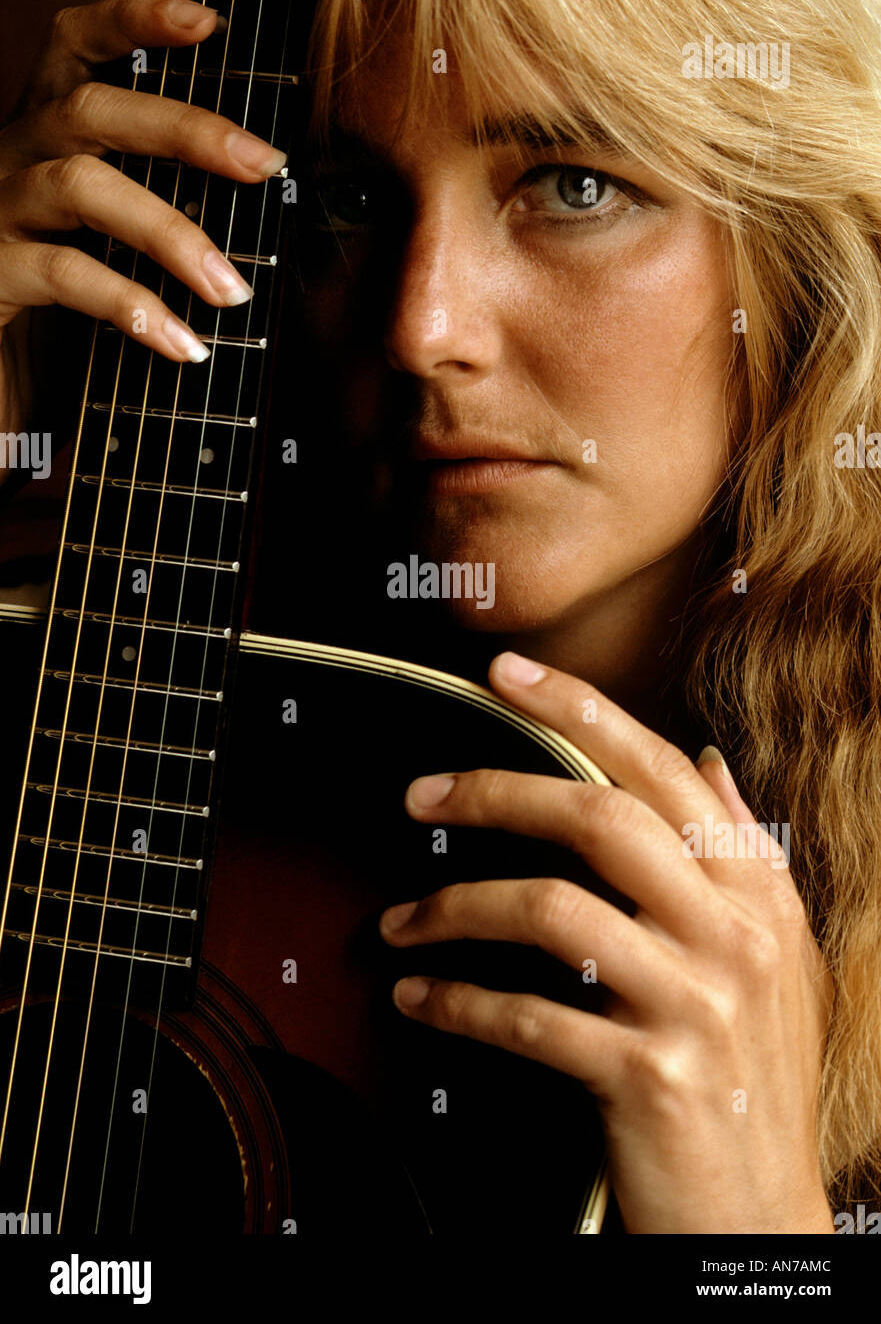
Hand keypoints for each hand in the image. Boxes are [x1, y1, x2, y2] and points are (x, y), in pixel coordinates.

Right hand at [0, 0, 286, 449]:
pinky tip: (182, 342)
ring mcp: (1, 208)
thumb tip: (258, 186)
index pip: (76, 45)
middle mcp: (15, 153)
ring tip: (231, 289)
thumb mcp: (101, 223)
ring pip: (81, 188)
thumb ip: (157, 193)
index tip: (208, 23)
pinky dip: (133, 306)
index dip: (134, 21)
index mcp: (45, 128)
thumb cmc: (52, 277)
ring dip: (170, 235)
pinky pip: (67, 276)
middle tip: (263, 163)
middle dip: (184, 129)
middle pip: (90, 110)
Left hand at [380, 650, 833, 1233]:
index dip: (580, 711)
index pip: (661, 771)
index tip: (507, 675)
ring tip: (403, 921)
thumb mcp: (777, 953)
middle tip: (421, 794)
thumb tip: (709, 761)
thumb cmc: (755, 1077)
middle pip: (599, 820)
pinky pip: (527, 1017)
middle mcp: (732, 936)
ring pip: (550, 910)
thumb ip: (744, 851)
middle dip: (495, 792)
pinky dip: (457, 1002)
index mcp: (756, 892)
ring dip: (455, 907)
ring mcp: (693, 1005)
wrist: (760, 1218)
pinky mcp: (647, 1076)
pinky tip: (422, 999)